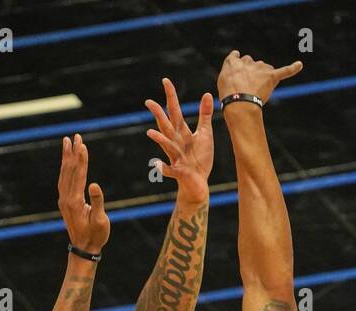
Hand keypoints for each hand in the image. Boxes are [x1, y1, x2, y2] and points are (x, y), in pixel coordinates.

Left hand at [57, 134, 109, 253]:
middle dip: (73, 152)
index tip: (82, 144)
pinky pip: (63, 180)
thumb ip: (97, 202)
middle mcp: (66, 198)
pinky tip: (66, 161)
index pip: (79, 175)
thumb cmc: (96, 236)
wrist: (84, 249)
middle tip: (75, 136)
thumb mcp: (100, 220)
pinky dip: (65, 167)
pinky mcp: (64, 202)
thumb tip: (94, 185)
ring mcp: (63, 200)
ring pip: (64, 173)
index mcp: (75, 201)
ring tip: (67, 141)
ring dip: (66, 157)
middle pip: (69, 170)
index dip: (81, 159)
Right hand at [145, 78, 213, 203]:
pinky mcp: (179, 173)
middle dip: (158, 115)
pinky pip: (170, 170)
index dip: (171, 96)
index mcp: (182, 133)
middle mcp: (176, 143)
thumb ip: (204, 115)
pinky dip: (163, 169)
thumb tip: (207, 94)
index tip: (165, 81)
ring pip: (167, 147)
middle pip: (166, 126)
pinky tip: (156, 165)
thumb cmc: (200, 159)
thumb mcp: (204, 134)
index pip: (175, 111)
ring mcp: (176, 158)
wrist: (198, 184)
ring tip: (150, 133)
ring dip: (159, 140)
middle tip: (148, 102)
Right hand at [216, 50, 302, 104]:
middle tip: (247, 88)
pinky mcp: (271, 76)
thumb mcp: (221, 82)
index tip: (239, 72)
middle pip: (252, 63)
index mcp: (233, 62)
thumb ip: (229, 73)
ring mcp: (260, 68)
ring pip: (265, 68)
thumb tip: (237, 70)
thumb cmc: (228, 96)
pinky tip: (299, 65)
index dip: (238, 66)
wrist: (239, 102)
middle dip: (251, 72)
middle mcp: (247, 61)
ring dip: (264, 76)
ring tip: (258, 91)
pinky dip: (293, 68)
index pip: (237, 58)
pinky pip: (284, 71)